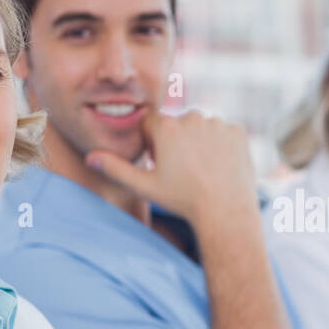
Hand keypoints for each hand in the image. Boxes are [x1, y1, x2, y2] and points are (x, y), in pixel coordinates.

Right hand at [85, 109, 257, 221]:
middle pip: (177, 125)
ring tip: (202, 170)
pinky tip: (219, 167)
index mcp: (166, 127)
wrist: (224, 212)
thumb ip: (116, 169)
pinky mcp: (238, 131)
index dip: (153, 144)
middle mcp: (192, 117)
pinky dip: (221, 146)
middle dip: (176, 142)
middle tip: (182, 171)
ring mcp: (217, 123)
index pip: (151, 124)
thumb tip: (90, 158)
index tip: (162, 163)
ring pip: (201, 128)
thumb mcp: (144, 186)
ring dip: (199, 142)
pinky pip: (224, 134)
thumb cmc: (181, 200)